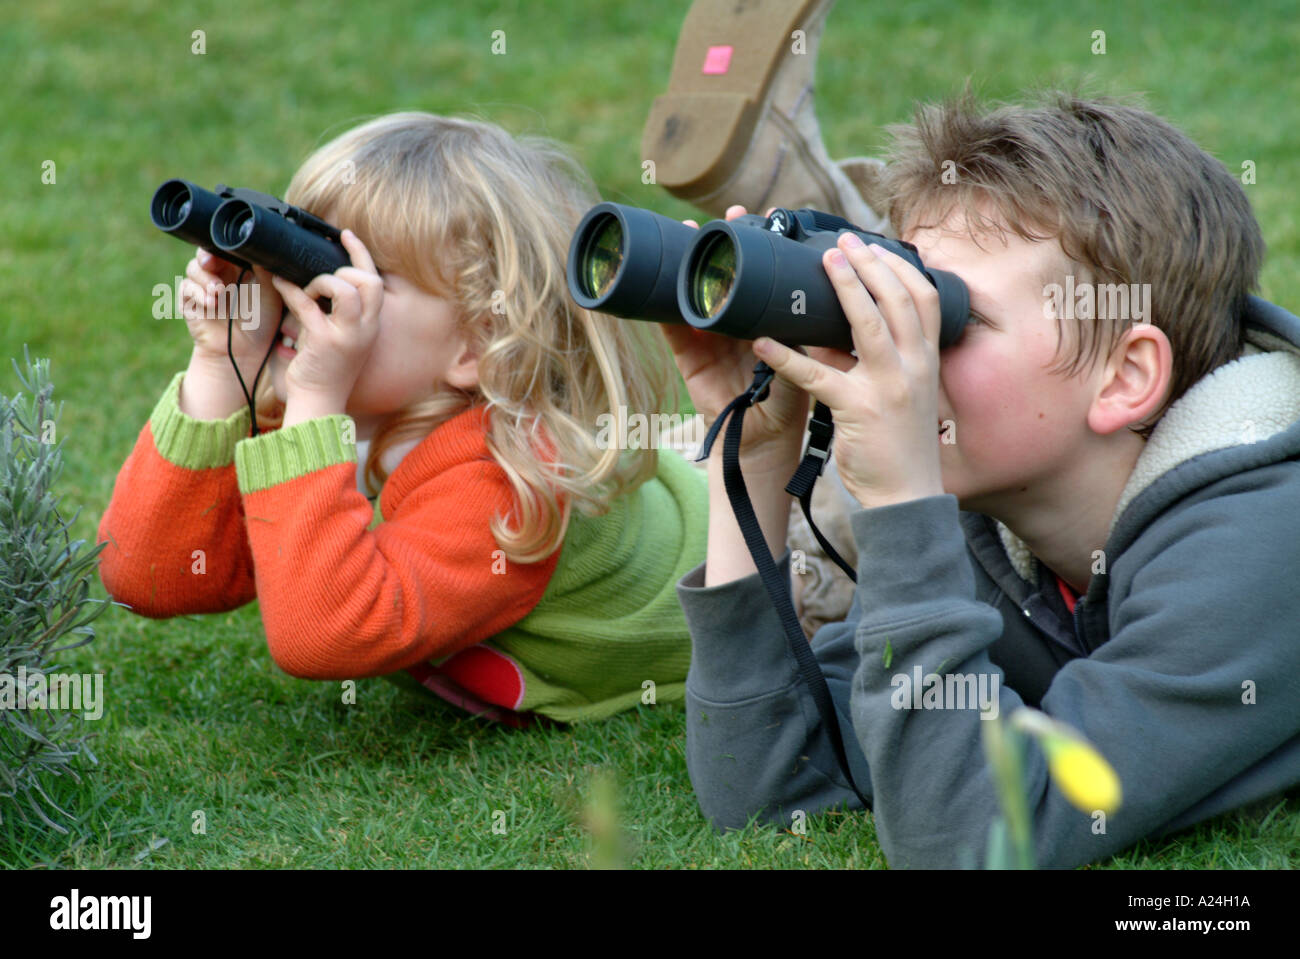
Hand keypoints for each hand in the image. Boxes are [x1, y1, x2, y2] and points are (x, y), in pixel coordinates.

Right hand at [182, 249, 282, 371]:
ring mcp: (202, 287)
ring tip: (218, 291)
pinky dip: (198, 293)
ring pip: (194, 268)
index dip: (223, 245)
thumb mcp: (270, 293)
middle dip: (207, 255)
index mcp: (237, 267)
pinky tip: (211, 303)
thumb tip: (260, 247)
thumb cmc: (261, 322)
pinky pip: (186, 288)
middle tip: (211, 262)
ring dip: (205, 278)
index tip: (227, 247)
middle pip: (205, 252)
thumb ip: (265, 270)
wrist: (247, 351)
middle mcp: (218, 274)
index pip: (224, 247)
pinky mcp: (190, 301)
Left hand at [271, 229, 381, 405]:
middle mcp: (365, 328)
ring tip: (306, 289)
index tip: (345, 234)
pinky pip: (307, 304)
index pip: (376, 281)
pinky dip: (291, 289)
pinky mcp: (324, 341)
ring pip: (344, 289)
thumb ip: (338, 309)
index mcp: (371, 324)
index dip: (361, 253)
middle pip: (369, 281)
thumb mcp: (341, 334)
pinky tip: (279, 283)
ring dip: (321, 281)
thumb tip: (318, 278)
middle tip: (321, 275)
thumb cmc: (326, 367)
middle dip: (344, 268)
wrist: (319, 401)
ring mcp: (347, 335)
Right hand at [660, 205, 810, 467]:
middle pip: (720, 276)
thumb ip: (802, 326)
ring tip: (687, 239)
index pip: (754, 273)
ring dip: (687, 268)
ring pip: (694, 295)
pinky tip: (661, 289)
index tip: (753, 216)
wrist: (767, 438)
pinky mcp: (688, 359)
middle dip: (718, 246)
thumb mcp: (802, 354)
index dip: (751, 244)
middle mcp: (733, 322)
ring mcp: (707, 337)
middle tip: (720, 218)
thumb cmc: (789, 397)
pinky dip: (664, 310)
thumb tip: (825, 287)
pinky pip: (672, 331)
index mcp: (762, 317)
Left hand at [752, 234, 945, 508]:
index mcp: (927, 360)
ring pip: (868, 325)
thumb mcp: (903, 393)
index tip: (874, 245)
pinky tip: (764, 342)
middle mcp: (914, 368)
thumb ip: (881, 360)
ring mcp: (889, 387)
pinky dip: (787, 357)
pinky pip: (817, 376)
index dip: (899, 267)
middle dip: (870, 264)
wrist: (906, 495)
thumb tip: (841, 328)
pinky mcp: (857, 410)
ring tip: (821, 261)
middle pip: (898, 300)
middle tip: (841, 241)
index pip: (923, 299)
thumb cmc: (900, 444)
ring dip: (845, 288)